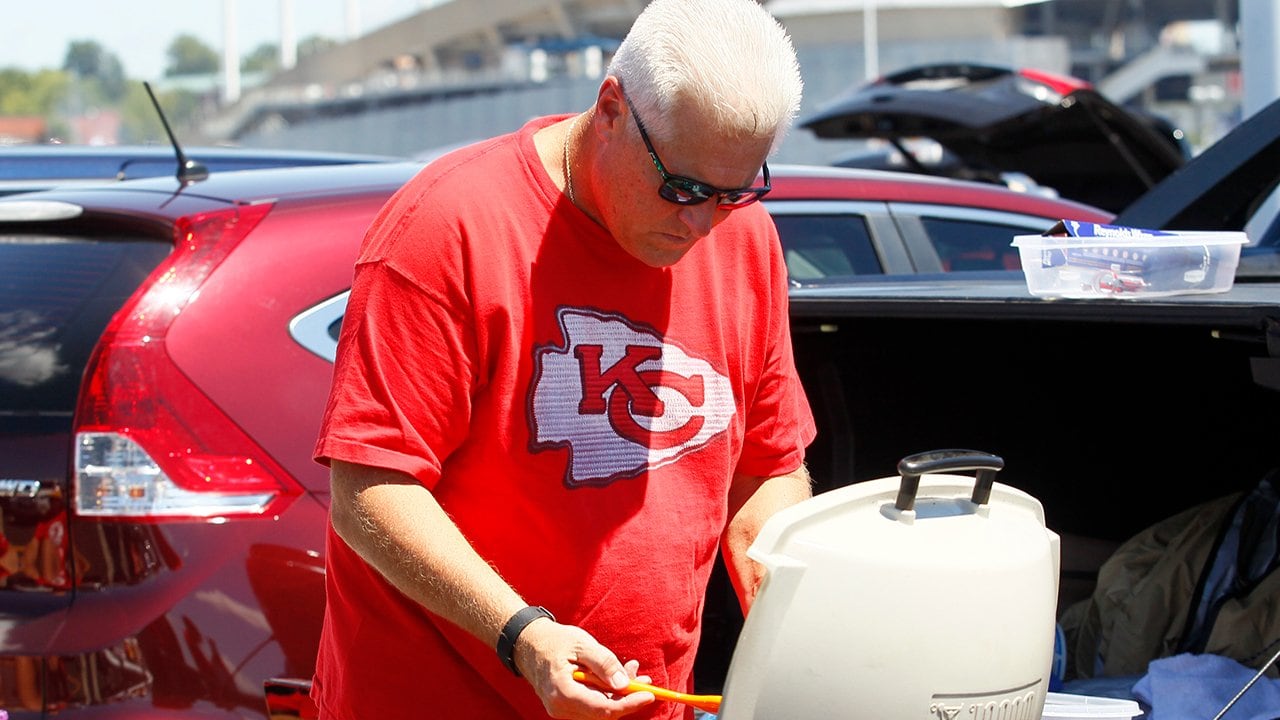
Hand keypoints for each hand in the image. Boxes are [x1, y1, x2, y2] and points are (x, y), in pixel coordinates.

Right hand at [514, 618, 654, 718]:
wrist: (528, 644)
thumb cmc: (555, 641)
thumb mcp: (582, 644)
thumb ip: (603, 663)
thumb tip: (624, 684)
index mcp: (562, 692)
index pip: (602, 709)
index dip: (629, 704)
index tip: (650, 694)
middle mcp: (560, 707)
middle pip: (604, 713)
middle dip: (628, 698)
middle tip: (644, 678)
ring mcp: (562, 710)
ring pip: (600, 710)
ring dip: (619, 694)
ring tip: (631, 670)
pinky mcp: (566, 707)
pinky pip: (593, 705)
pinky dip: (608, 692)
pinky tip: (617, 675)